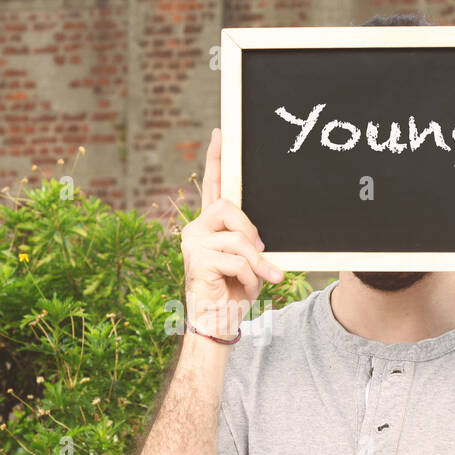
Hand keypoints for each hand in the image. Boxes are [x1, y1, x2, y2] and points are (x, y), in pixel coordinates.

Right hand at [181, 128, 283, 339]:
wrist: (218, 322)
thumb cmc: (234, 292)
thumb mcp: (249, 261)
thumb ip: (251, 241)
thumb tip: (260, 237)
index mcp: (209, 226)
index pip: (213, 185)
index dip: (217, 159)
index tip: (220, 132)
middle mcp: (196, 229)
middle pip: (228, 206)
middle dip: (250, 230)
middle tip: (261, 253)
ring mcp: (192, 243)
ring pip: (237, 237)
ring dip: (257, 261)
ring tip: (262, 278)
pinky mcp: (196, 260)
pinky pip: (236, 258)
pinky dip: (249, 275)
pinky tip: (244, 287)